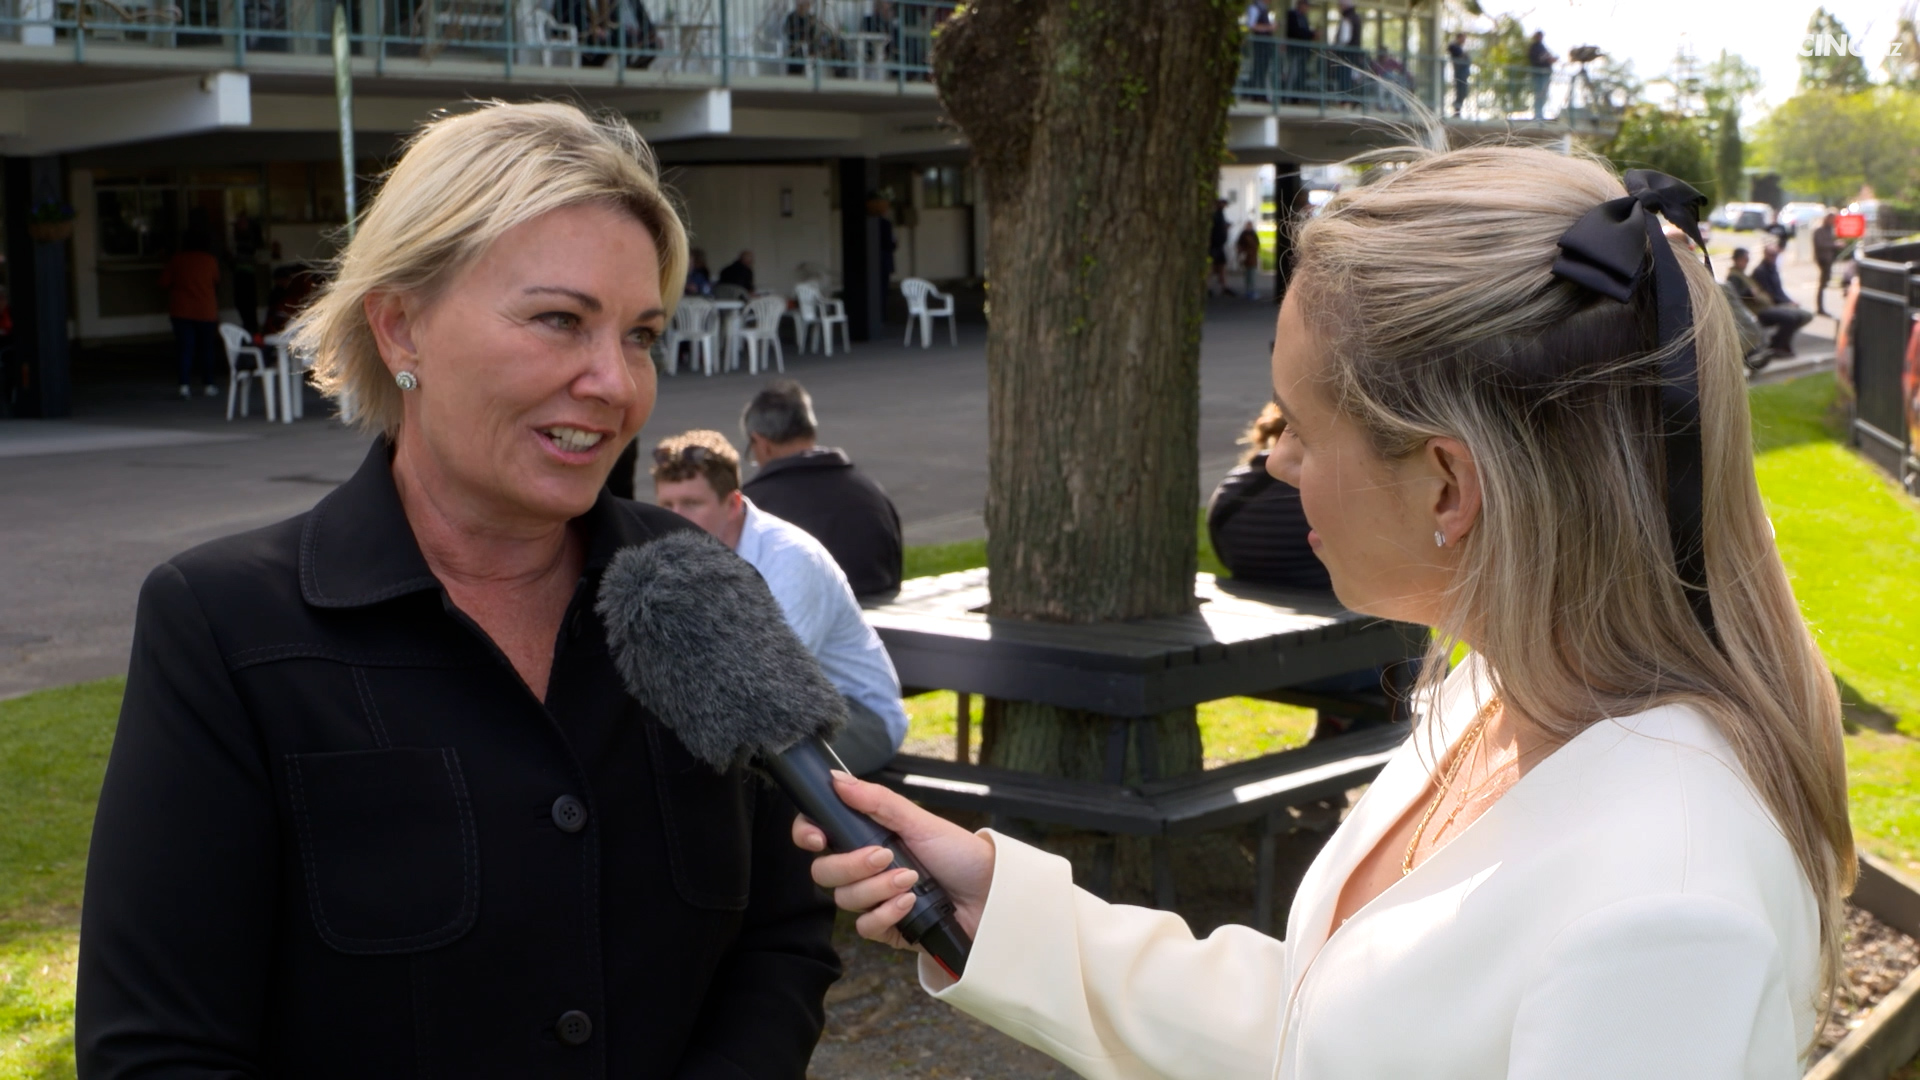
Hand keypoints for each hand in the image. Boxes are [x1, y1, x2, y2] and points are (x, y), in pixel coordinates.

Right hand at [792, 773, 994, 951]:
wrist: (991, 893)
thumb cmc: (958, 852)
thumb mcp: (918, 820)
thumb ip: (876, 800)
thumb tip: (837, 779)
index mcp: (867, 836)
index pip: (819, 834)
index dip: (807, 834)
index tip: (818, 838)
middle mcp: (864, 868)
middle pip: (824, 872)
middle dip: (852, 865)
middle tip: (885, 856)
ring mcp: (874, 900)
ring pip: (844, 900)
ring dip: (877, 889)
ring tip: (911, 879)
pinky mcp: (887, 928)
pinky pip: (865, 927)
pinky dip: (886, 914)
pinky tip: (910, 903)